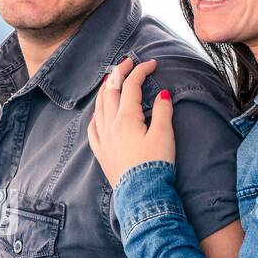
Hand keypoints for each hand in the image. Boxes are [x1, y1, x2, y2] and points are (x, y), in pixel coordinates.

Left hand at [88, 56, 175, 187]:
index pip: (131, 86)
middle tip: (127, 62)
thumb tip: (163, 94)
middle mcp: (110, 125)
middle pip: (110, 92)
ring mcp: (103, 139)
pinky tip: (97, 114)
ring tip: (110, 80)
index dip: (140, 71)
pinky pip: (93, 129)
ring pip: (99, 107)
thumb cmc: (155, 165)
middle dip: (118, 73)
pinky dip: (96, 115)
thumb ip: (163, 111)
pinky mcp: (102, 153)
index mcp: (126, 118)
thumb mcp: (164, 135)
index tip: (152, 63)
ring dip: (104, 90)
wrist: (141, 195)